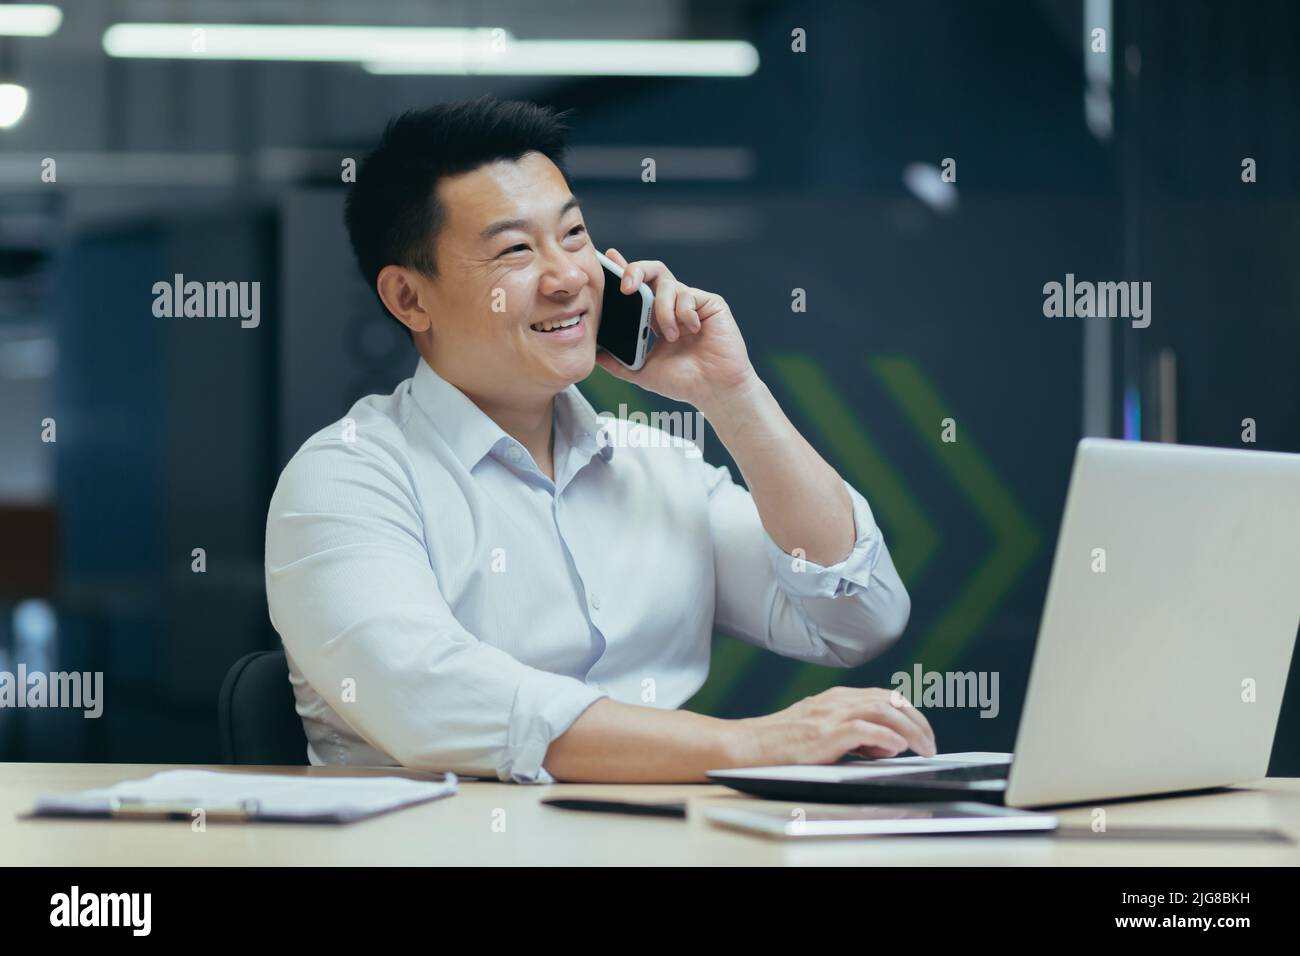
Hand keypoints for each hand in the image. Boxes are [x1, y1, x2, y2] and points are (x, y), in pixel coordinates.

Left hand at [593, 247, 755, 410]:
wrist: (714, 391)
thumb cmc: (683, 383)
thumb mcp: (642, 372)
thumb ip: (618, 362)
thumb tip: (593, 354)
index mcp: (657, 317)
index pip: (639, 287)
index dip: (625, 270)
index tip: (609, 258)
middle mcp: (674, 306)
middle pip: (653, 271)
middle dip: (636, 271)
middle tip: (626, 287)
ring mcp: (692, 303)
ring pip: (668, 285)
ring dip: (663, 311)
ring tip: (672, 337)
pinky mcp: (711, 303)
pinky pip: (689, 295)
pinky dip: (684, 313)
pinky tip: (692, 331)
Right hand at [726, 687, 937, 766]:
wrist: (747, 745)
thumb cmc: (780, 742)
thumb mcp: (820, 730)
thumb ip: (854, 733)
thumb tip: (887, 744)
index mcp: (836, 698)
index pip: (885, 697)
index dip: (910, 713)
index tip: (923, 733)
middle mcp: (836, 701)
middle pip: (890, 700)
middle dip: (918, 721)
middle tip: (931, 743)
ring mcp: (830, 716)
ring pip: (883, 711)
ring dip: (910, 730)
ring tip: (923, 748)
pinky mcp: (824, 734)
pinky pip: (864, 730)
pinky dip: (886, 737)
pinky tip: (897, 748)